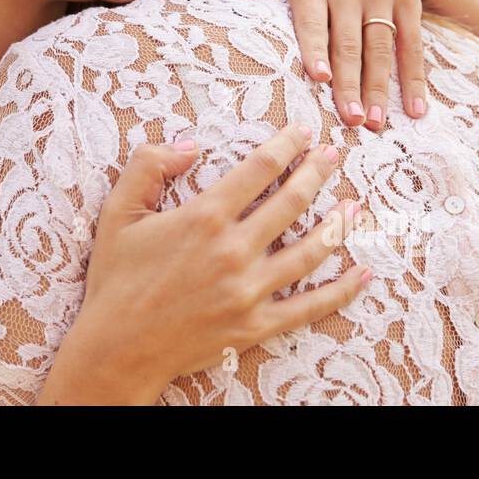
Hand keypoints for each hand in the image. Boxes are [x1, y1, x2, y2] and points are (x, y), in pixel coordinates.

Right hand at [62, 125, 369, 401]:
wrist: (117, 347)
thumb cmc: (116, 277)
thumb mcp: (117, 212)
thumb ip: (149, 166)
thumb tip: (189, 144)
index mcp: (204, 217)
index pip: (259, 169)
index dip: (286, 145)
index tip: (302, 131)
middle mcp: (234, 250)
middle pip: (291, 201)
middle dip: (317, 172)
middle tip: (333, 155)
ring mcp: (250, 290)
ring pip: (310, 250)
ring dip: (337, 224)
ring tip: (353, 205)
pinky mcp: (257, 325)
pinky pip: (310, 306)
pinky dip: (341, 290)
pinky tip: (362, 274)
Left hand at [226, 0, 428, 129]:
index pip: (313, 19)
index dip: (316, 48)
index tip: (319, 77)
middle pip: (349, 41)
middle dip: (351, 82)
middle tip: (351, 119)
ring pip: (380, 47)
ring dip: (380, 86)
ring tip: (376, 121)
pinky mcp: (409, 0)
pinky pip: (412, 43)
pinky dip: (414, 78)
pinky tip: (415, 109)